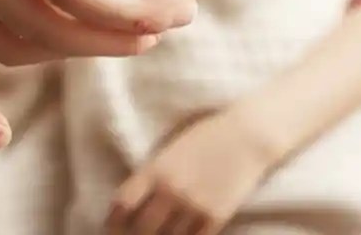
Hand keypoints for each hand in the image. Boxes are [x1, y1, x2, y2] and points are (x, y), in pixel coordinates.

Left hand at [108, 111, 273, 234]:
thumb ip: (153, 175)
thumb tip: (135, 201)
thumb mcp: (171, 150)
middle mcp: (170, 191)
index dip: (114, 221)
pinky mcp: (215, 217)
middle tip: (138, 234)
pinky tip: (184, 234)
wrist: (247, 136)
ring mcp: (193, 206)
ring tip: (162, 233)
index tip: (113, 227)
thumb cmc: (207, 137)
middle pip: (142, 229)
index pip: (122, 204)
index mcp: (155, 170)